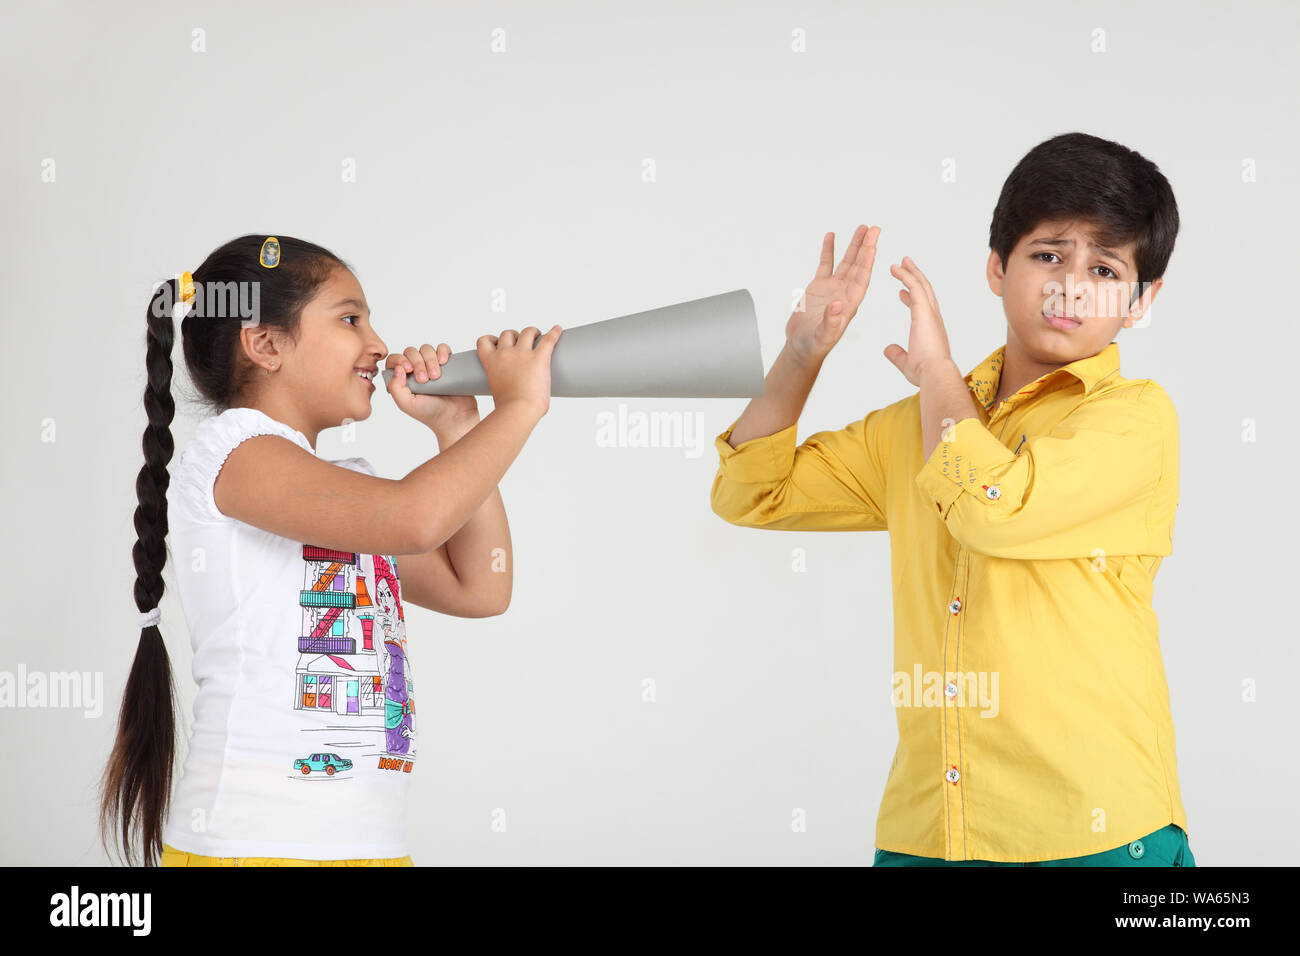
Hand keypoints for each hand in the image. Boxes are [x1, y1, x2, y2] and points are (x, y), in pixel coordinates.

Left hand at [385, 344, 479, 432]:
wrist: (454, 417)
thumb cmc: (430, 413)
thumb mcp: (406, 404)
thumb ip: (395, 388)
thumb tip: (397, 368)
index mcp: (402, 378)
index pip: (395, 359)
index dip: (400, 360)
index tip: (409, 370)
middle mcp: (415, 369)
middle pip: (411, 352)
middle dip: (418, 363)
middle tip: (425, 379)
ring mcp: (431, 365)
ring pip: (426, 349)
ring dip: (430, 360)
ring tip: (436, 376)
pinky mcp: (447, 363)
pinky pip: (442, 348)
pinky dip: (442, 351)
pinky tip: (444, 362)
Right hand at [477, 325, 562, 416]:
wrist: (517, 410)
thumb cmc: (508, 408)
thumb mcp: (497, 390)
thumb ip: (504, 385)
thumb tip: (515, 391)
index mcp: (491, 362)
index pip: (484, 341)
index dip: (492, 339)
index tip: (498, 344)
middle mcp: (505, 354)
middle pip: (507, 333)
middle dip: (514, 336)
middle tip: (523, 343)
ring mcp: (523, 354)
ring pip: (527, 332)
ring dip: (532, 332)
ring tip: (538, 335)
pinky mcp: (540, 358)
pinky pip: (549, 339)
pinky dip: (555, 332)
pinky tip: (558, 329)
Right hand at [785, 224, 880, 364]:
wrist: (801, 346)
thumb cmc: (814, 345)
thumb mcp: (824, 335)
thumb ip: (831, 321)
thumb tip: (837, 305)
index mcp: (850, 303)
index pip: (861, 279)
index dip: (867, 263)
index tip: (872, 247)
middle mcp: (845, 293)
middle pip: (858, 266)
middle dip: (866, 247)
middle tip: (874, 229)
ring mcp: (833, 288)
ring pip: (846, 262)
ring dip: (854, 245)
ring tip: (862, 228)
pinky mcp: (819, 286)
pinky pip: (826, 264)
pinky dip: (829, 250)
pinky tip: (832, 236)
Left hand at [883, 256, 953, 386]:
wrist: (934, 372)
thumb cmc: (925, 372)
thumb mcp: (906, 363)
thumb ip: (897, 354)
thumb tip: (887, 349)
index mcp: (930, 329)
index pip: (922, 308)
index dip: (912, 298)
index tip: (902, 293)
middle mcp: (933, 317)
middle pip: (925, 290)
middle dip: (915, 277)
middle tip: (906, 265)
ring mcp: (930, 312)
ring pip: (922, 285)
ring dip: (911, 271)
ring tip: (901, 260)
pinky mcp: (924, 310)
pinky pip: (915, 287)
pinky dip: (906, 275)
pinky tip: (895, 268)